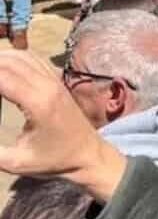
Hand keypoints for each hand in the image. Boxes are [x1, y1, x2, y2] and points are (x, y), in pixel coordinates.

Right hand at [0, 53, 125, 197]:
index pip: (1, 77)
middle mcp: (48, 86)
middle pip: (8, 61)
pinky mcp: (57, 81)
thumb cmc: (55, 161)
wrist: (89, 156)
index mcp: (39, 103)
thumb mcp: (17, 163)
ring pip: (21, 56)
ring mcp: (55, 81)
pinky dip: (12, 57)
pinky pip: (33, 58)